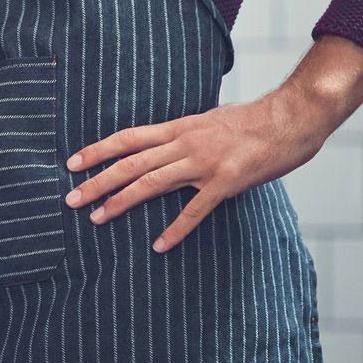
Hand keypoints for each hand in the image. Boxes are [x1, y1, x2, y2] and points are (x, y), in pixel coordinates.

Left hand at [65, 37, 362, 252]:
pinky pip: (195, 209)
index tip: (71, 163)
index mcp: (178, 128)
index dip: (97, 150)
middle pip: (130, 163)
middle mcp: (185, 143)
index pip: (127, 138)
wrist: (292, 117)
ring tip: (97, 218)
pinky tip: (159, 245)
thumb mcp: (209, 122)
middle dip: (97, 180)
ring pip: (152, 183)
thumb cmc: (252, 122)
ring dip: (121, 201)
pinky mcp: (227, 182)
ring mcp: (204, 162)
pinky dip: (175, 228)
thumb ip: (184, 137)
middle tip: (70, 199)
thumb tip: (162, 149)